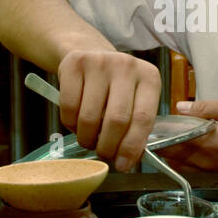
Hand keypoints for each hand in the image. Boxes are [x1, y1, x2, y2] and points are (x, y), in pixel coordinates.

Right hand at [56, 50, 161, 170]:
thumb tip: (126, 160)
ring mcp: (100, 62)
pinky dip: (70, 124)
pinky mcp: (75, 64)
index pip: (143, 119)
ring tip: (88, 139)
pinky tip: (76, 123)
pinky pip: (69, 106)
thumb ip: (135, 126)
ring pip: (90, 116)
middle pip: (117, 120)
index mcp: (149, 78)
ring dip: (86, 138)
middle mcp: (127, 66)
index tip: (123, 165)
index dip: (131, 146)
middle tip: (103, 154)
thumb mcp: (135, 99)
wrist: (90, 53)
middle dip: (107, 146)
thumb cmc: (115, 86)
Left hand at [157, 98, 217, 171]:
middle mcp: (207, 160)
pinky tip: (180, 149)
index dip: (160, 135)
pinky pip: (191, 168)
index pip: (174, 142)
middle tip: (151, 132)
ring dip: (169, 154)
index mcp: (209, 143)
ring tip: (163, 139)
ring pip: (180, 164)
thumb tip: (180, 107)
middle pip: (173, 156)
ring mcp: (212, 168)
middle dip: (160, 145)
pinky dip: (181, 160)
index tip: (150, 126)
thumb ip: (206, 108)